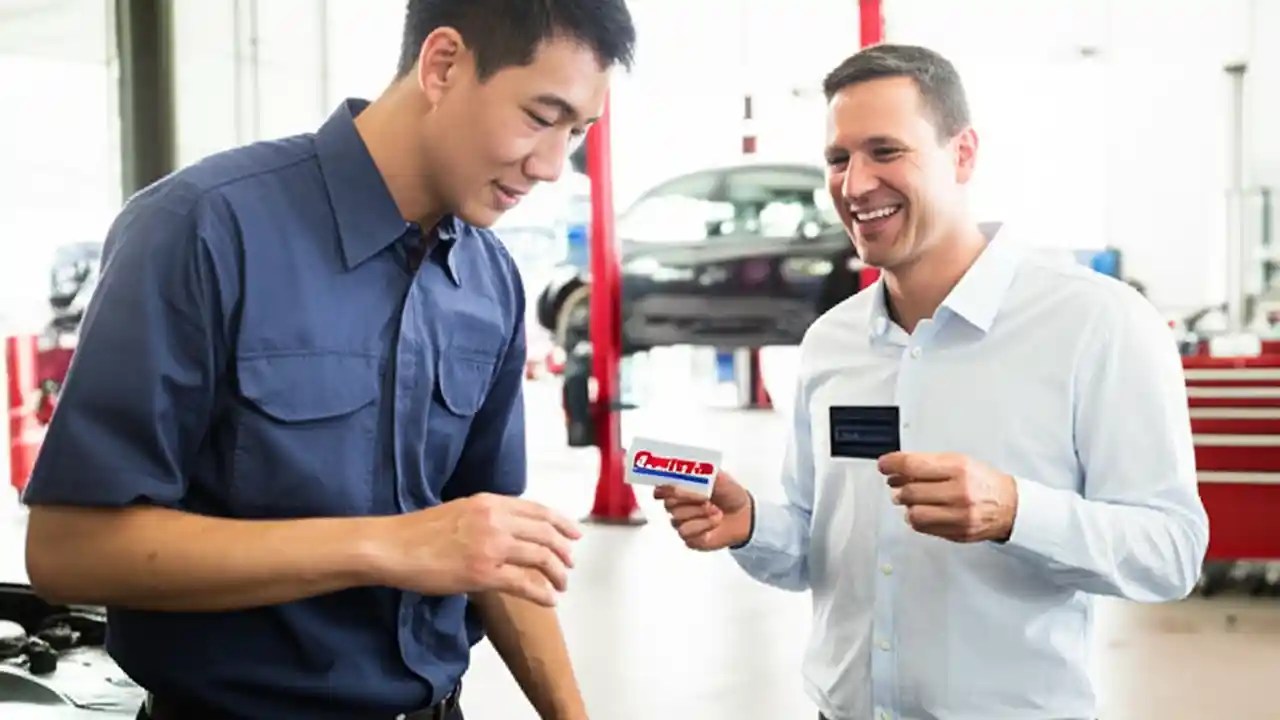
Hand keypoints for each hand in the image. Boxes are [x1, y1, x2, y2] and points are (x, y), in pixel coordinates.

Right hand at [379, 493, 581, 606]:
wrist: (393, 546)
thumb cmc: (419, 531)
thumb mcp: (461, 510)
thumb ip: (488, 516)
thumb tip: (509, 529)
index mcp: (491, 502)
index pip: (538, 510)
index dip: (562, 523)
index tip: (575, 534)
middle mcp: (496, 519)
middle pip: (546, 533)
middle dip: (563, 551)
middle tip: (569, 565)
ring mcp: (492, 546)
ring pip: (541, 558)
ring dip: (557, 574)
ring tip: (561, 585)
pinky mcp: (484, 573)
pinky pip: (525, 583)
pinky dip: (543, 593)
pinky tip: (549, 600)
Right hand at [653, 470, 752, 550]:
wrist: (744, 514)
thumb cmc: (730, 495)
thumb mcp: (718, 477)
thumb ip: (701, 471)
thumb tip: (687, 466)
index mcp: (682, 489)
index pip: (661, 489)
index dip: (663, 489)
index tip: (670, 487)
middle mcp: (679, 506)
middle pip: (668, 504)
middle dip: (688, 499)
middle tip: (706, 498)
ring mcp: (683, 523)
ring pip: (677, 519)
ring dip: (700, 513)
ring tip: (716, 510)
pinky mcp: (690, 538)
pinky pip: (686, 533)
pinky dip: (704, 526)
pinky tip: (714, 522)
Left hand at [878, 452, 1017, 543]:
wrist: (1010, 506)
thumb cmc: (983, 482)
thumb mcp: (959, 462)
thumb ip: (928, 464)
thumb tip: (896, 468)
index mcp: (958, 468)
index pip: (913, 465)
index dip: (892, 464)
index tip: (884, 465)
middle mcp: (959, 492)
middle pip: (909, 491)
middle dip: (898, 487)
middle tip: (896, 484)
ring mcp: (959, 515)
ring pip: (913, 513)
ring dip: (906, 505)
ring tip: (911, 499)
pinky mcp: (957, 532)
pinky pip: (923, 528)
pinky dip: (916, 519)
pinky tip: (923, 511)